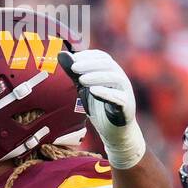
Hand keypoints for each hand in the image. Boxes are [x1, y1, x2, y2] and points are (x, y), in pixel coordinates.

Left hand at [61, 49, 143, 169]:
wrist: (115, 133)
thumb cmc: (100, 108)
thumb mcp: (84, 88)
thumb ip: (75, 73)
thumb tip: (61, 54)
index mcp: (111, 72)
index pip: (102, 57)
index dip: (88, 56)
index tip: (72, 59)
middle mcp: (120, 79)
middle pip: (108, 65)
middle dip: (90, 64)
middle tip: (73, 68)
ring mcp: (125, 92)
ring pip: (115, 78)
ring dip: (97, 76)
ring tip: (81, 79)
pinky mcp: (126, 107)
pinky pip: (118, 98)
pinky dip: (106, 93)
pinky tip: (93, 91)